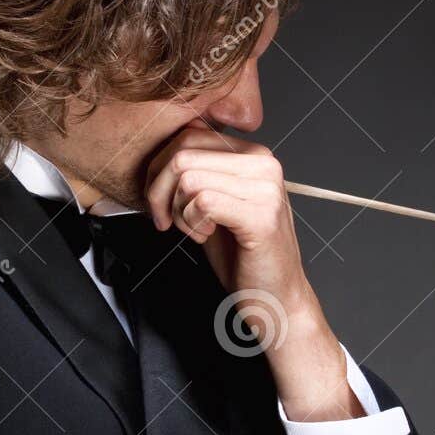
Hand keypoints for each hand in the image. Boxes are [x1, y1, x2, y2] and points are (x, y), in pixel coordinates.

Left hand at [145, 125, 362, 423]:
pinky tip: (206, 237)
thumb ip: (195, 174)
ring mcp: (265, 188)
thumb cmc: (243, 257)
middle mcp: (263, 164)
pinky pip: (202, 201)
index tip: (160, 202)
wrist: (275, 299)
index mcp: (253, 155)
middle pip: (183, 154)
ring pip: (188, 178)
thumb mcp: (213, 204)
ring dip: (178, 211)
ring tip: (195, 231)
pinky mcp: (261, 216)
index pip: (189, 135)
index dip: (160, 168)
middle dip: (159, 191)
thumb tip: (163, 152)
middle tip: (167, 221)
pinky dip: (191, 224)